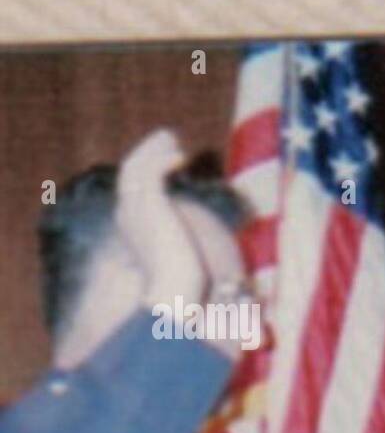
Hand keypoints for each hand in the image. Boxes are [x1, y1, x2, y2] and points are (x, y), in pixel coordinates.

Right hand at [115, 128, 205, 303]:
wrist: (173, 293)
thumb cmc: (181, 287)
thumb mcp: (181, 261)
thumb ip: (184, 248)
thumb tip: (209, 257)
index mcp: (131, 227)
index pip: (133, 191)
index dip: (145, 172)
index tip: (165, 161)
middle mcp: (127, 214)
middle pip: (130, 173)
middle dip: (147, 153)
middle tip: (167, 140)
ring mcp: (135, 209)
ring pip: (136, 166)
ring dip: (153, 149)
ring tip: (172, 140)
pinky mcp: (149, 205)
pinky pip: (150, 171)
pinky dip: (162, 159)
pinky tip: (180, 156)